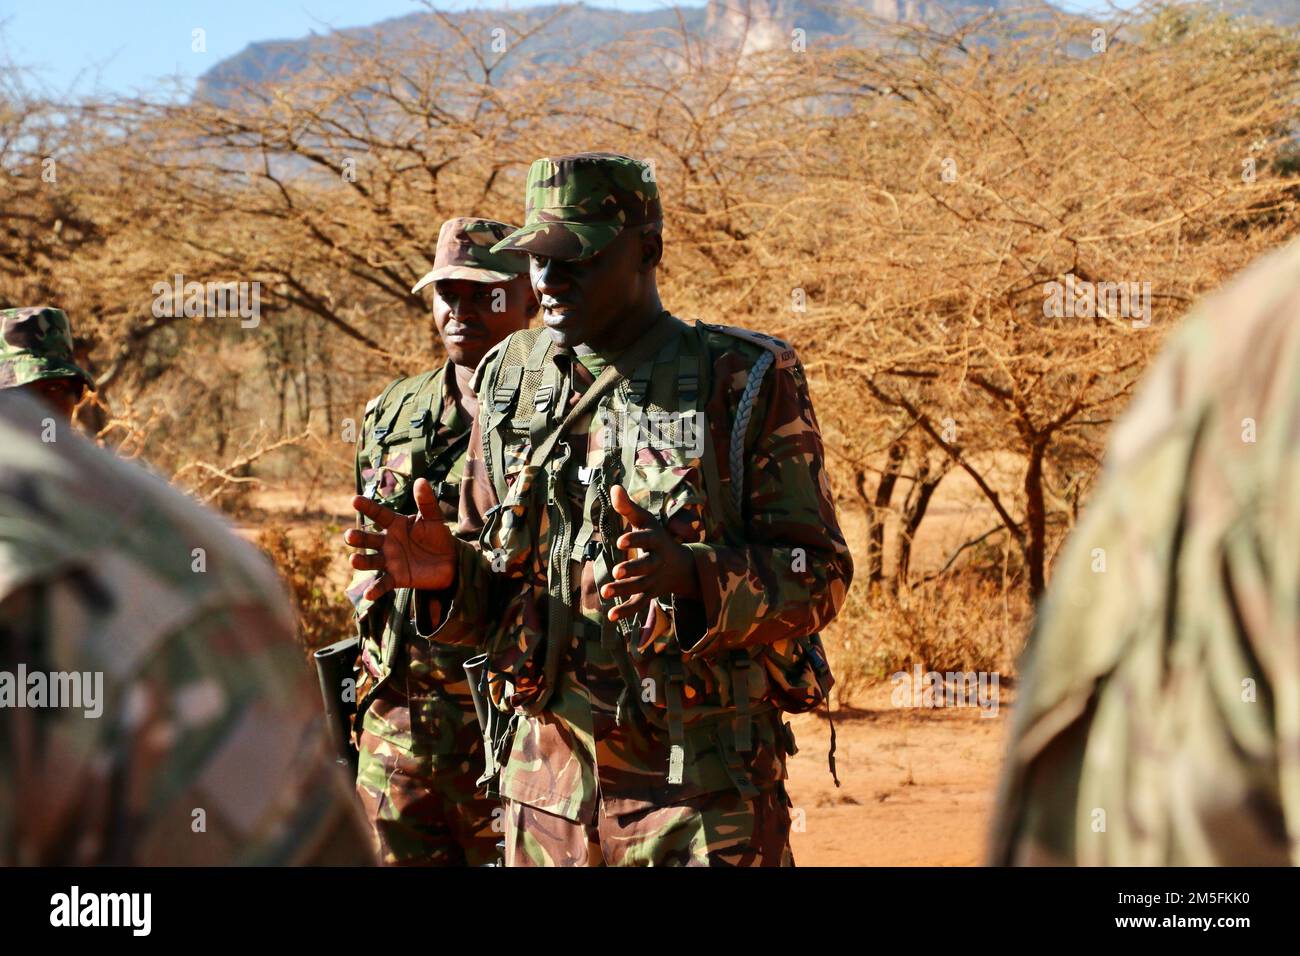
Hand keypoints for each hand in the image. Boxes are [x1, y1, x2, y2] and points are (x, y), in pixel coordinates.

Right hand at [344, 478, 456, 599]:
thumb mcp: (434, 518)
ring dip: (361, 561)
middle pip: (369, 539)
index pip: (379, 514)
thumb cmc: (439, 537)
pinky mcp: (397, 578)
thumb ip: (426, 502)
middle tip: (349, 535)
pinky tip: (369, 594)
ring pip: (371, 561)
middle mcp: (388, 542)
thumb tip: (421, 481)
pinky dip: (375, 590)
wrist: (451, 562)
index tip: (354, 500)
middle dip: (357, 537)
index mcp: (396, 525)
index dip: (367, 507)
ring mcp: (390, 561)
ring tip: (353, 559)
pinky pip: (383, 584)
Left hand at [599, 484, 699, 622]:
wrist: (682, 566)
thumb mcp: (646, 521)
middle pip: (646, 566)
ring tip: (605, 591)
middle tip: (616, 572)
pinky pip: (638, 604)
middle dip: (632, 570)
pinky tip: (611, 616)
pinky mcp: (649, 594)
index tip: (619, 541)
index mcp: (656, 541)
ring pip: (639, 586)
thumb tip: (613, 487)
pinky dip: (626, 611)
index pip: (646, 539)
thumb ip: (629, 507)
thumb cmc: (656, 537)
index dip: (634, 540)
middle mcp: (656, 562)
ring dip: (623, 590)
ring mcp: (653, 580)